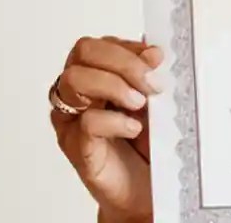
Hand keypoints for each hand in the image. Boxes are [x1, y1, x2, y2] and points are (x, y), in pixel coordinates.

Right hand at [48, 36, 163, 222]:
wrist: (146, 187)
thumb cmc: (148, 141)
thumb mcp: (157, 100)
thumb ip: (150, 75)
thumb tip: (154, 51)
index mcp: (97, 75)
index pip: (100, 44)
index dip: (129, 48)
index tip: (157, 60)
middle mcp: (78, 92)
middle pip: (83, 52)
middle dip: (123, 62)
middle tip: (151, 85)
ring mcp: (72, 118)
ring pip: (74, 80)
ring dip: (114, 85)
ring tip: (140, 105)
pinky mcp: (76, 146)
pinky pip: (85, 121)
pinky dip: (114, 120)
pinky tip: (133, 129)